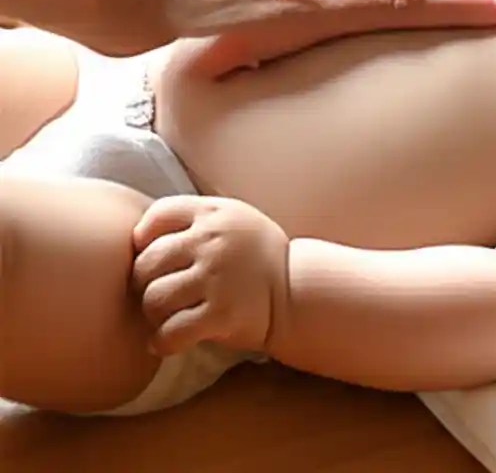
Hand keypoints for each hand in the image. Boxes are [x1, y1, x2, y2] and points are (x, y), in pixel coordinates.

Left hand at [131, 195, 288, 356]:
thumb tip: (135, 237)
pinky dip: (162, 342)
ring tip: (167, 317)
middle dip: (144, 283)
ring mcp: (217, 278)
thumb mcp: (235, 220)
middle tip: (158, 295)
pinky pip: (170, 332)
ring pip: (154, 299)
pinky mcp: (222, 314)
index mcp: (215, 214)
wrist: (299, 292)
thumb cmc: (258, 258)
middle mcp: (214, 241)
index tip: (151, 257)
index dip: (143, 239)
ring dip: (153, 314)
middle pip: (146, 263)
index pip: (157, 216)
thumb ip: (195, 220)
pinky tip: (166, 342)